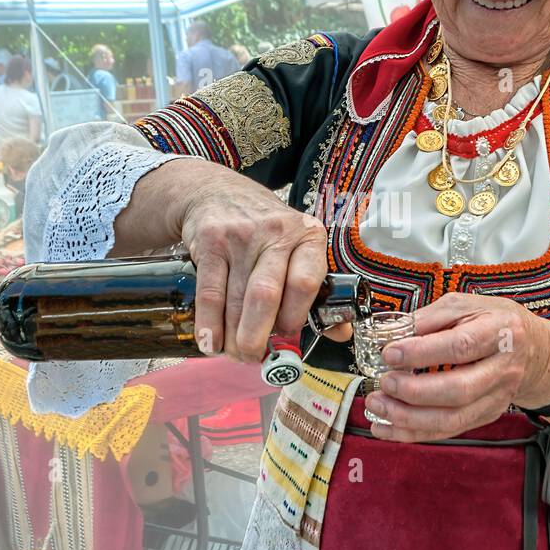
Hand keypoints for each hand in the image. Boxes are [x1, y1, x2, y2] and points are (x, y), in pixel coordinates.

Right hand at [176, 163, 328, 362]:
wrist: (219, 192)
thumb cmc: (267, 231)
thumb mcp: (298, 248)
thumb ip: (318, 292)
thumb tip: (340, 333)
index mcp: (308, 236)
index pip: (306, 283)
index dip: (295, 318)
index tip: (285, 338)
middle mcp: (277, 233)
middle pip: (267, 295)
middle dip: (257, 336)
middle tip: (252, 357)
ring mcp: (241, 236)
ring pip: (236, 298)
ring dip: (232, 336)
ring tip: (233, 354)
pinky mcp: (210, 241)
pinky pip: (210, 291)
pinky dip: (209, 323)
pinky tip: (210, 342)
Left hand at [363, 292, 549, 441]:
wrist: (532, 350)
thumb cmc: (493, 322)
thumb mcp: (465, 305)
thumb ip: (429, 318)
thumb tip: (391, 335)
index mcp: (499, 332)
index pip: (460, 346)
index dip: (422, 352)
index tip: (389, 353)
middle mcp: (502, 369)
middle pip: (458, 390)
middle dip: (414, 391)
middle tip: (383, 383)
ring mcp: (496, 398)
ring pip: (452, 419)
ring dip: (409, 418)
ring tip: (377, 406)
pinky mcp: (486, 416)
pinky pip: (448, 431)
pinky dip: (414, 433)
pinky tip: (386, 427)